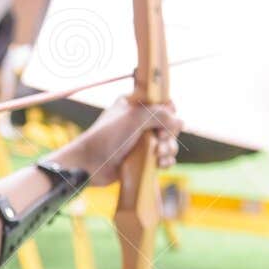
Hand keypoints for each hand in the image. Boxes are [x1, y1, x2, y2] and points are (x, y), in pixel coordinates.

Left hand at [54, 97, 180, 187]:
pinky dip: (165, 161)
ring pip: (168, 142)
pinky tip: (160, 164)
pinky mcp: (142, 158)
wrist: (90, 164)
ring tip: (157, 154)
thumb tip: (178, 121)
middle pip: (169, 124)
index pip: (163, 103)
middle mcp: (139, 121)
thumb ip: (159, 114)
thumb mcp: (134, 118)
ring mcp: (141, 141)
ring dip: (168, 149)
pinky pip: (163, 158)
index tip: (164, 122)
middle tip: (159, 139)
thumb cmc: (107, 137)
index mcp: (135, 105)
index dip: (169, 113)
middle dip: (169, 134)